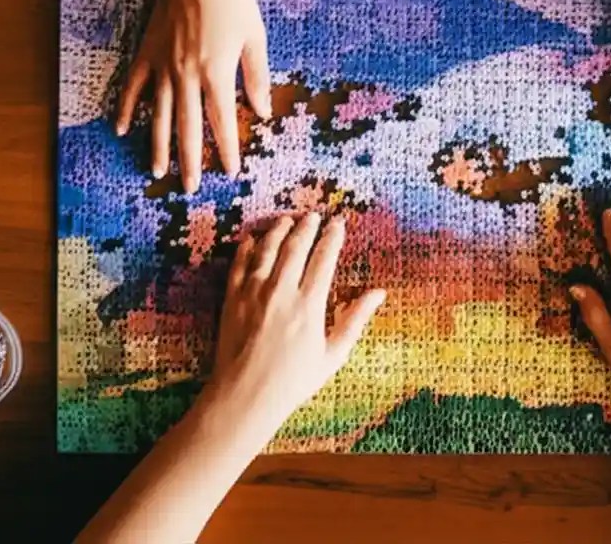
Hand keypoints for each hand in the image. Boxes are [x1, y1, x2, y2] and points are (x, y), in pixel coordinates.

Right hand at [115, 0, 271, 192]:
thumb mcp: (255, 37)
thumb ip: (258, 78)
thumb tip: (263, 112)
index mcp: (216, 73)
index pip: (222, 122)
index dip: (226, 149)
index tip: (230, 171)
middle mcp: (186, 76)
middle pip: (187, 128)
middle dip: (189, 160)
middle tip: (191, 187)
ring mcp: (162, 66)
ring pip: (158, 115)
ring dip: (157, 145)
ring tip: (156, 171)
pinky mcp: (146, 53)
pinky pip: (133, 87)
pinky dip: (125, 108)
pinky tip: (120, 129)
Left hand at [202, 213, 385, 430]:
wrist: (244, 395)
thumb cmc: (293, 381)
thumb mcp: (332, 355)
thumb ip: (355, 320)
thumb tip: (378, 293)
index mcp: (309, 305)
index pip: (324, 259)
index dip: (332, 237)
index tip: (338, 223)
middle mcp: (281, 292)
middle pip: (296, 247)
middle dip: (307, 227)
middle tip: (313, 215)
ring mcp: (253, 293)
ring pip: (267, 249)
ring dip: (278, 231)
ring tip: (286, 220)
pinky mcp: (232, 299)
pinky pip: (239, 265)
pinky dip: (246, 248)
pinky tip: (251, 239)